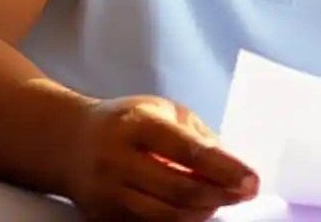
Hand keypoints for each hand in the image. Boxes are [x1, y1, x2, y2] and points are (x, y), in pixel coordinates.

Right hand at [64, 95, 258, 221]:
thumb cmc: (128, 122)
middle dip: (221, 195)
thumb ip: (197, 134)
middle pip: (179, 190)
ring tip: (223, 200)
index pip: (188, 151)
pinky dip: (180, 220)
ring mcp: (107, 193)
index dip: (225, 169)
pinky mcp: (102, 217)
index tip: (252, 180)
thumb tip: (231, 165)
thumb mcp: (163, 110)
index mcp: (137, 126)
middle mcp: (117, 161)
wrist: (68, 142)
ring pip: (165, 215)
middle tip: (246, 193)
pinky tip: (197, 209)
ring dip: (203, 211)